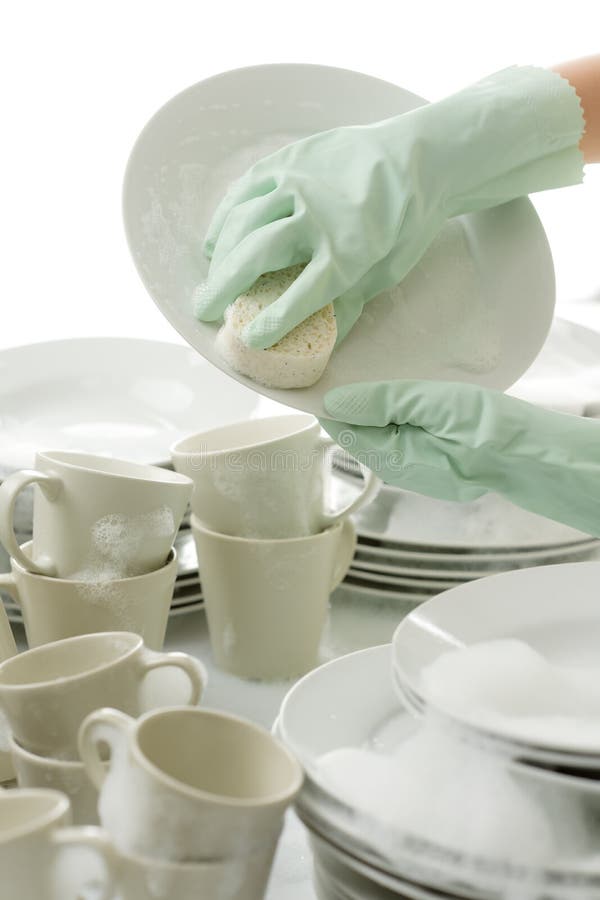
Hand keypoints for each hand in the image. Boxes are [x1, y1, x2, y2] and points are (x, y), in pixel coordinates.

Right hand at [195, 67, 583, 349]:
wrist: (419, 155)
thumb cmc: (405, 222)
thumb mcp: (385, 272)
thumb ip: (347, 301)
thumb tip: (316, 336)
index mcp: (350, 252)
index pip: (303, 294)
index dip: (274, 321)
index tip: (251, 339)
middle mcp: (319, 216)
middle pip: (258, 255)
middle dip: (225, 287)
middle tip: (203, 309)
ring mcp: (300, 183)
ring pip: (244, 220)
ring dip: (221, 253)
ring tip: (212, 277)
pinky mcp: (289, 160)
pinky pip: (245, 189)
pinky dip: (226, 216)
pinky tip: (218, 237)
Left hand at [321, 380, 599, 536]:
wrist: (531, 454)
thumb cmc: (486, 428)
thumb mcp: (430, 405)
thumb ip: (380, 404)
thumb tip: (332, 403)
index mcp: (390, 457)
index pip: (340, 427)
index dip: (326, 400)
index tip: (318, 371)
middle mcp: (397, 468)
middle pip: (358, 431)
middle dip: (349, 402)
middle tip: (342, 361)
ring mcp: (417, 469)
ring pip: (380, 434)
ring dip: (373, 408)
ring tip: (370, 372)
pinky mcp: (435, 463)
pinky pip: (402, 437)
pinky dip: (396, 417)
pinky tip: (405, 396)